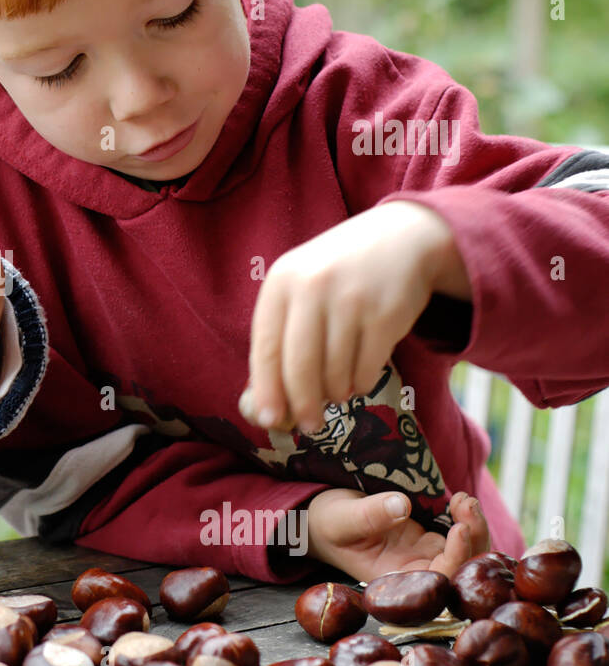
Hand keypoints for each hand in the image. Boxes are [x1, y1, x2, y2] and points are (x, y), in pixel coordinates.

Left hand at [243, 201, 462, 432]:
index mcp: (281, 283)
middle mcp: (312, 288)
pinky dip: (361, 383)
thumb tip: (268, 401)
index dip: (266, 389)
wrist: (400, 239)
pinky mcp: (386, 314)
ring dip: (335, 393)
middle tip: (309, 426)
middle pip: (299, 366)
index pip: (265, 348)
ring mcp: (350, 300)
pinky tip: (358, 377)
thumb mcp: (300, 288)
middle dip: (302, 405)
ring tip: (337, 392)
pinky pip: (367, 368)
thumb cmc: (338, 276)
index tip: (269, 420)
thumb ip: (281, 334)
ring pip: (335, 372)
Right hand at [304, 488, 491, 582]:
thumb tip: (401, 505)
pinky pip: (461, 539)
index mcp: (393, 582)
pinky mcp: (430, 543)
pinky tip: (459, 500)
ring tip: (463, 499)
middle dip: (474, 539)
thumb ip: (368, 515)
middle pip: (463, 571)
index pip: (437, 582)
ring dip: (475, 529)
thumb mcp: (339, 518)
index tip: (458, 527)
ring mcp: (425, 559)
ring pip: (468, 556)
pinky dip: (467, 521)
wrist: (321, 517)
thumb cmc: (325, 523)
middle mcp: (414, 576)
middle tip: (466, 504)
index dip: (455, 558)